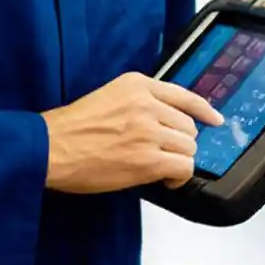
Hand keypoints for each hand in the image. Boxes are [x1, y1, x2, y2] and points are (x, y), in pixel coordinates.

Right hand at [40, 72, 224, 193]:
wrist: (50, 148)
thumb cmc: (72, 129)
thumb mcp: (109, 98)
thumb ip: (140, 102)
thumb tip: (168, 122)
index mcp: (137, 85)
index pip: (184, 95)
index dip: (204, 111)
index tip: (215, 119)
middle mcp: (146, 104)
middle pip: (188, 126)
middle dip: (179, 143)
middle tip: (162, 154)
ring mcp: (148, 131)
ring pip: (188, 147)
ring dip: (177, 160)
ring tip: (159, 167)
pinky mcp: (147, 159)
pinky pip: (183, 167)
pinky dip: (178, 177)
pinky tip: (164, 179)